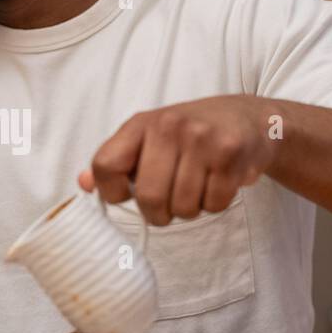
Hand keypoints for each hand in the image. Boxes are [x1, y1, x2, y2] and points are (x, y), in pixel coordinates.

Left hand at [80, 96, 279, 224]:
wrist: (248, 119)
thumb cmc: (190, 135)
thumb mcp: (148, 138)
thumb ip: (116, 162)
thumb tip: (83, 184)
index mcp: (140, 123)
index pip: (104, 165)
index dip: (111, 192)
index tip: (127, 195)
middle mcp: (169, 126)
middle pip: (149, 198)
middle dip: (159, 214)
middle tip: (169, 205)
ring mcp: (202, 139)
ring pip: (183, 207)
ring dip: (190, 210)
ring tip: (197, 188)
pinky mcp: (231, 155)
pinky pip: (214, 204)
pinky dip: (215, 204)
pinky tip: (218, 183)